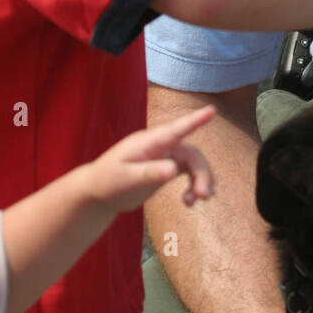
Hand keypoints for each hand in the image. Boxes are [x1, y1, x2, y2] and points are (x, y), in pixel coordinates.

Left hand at [86, 107, 215, 212]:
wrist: (100, 192)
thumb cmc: (108, 182)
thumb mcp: (126, 179)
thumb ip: (150, 173)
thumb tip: (174, 170)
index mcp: (149, 142)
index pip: (175, 130)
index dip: (195, 120)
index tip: (212, 110)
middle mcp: (161, 145)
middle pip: (191, 153)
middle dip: (202, 172)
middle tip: (204, 196)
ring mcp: (166, 155)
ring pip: (194, 163)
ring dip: (201, 180)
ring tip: (199, 200)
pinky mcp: (167, 167)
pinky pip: (189, 172)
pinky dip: (194, 186)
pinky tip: (189, 202)